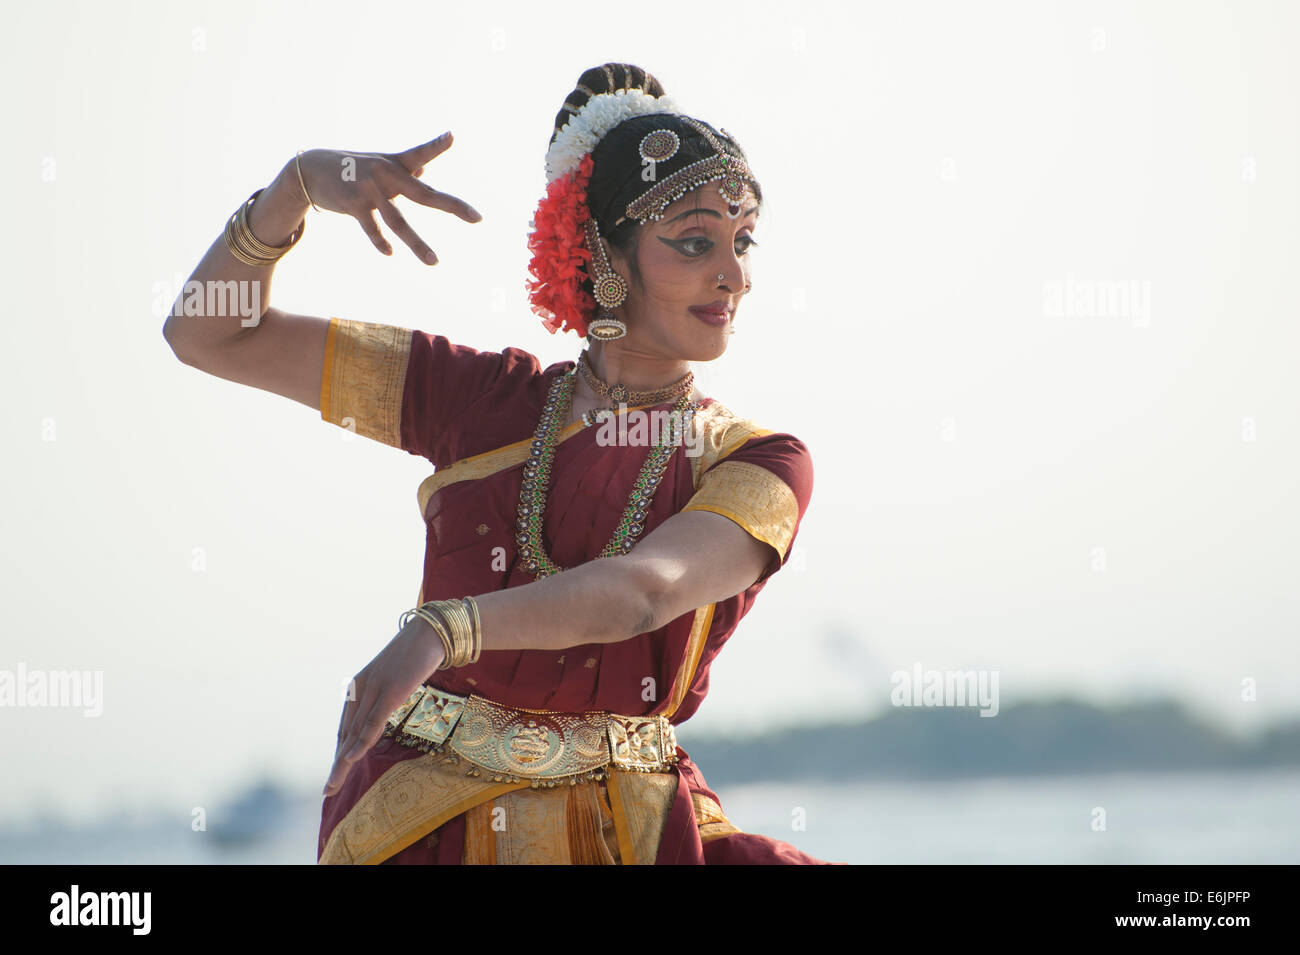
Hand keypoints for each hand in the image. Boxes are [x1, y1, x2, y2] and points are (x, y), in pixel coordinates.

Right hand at [296, 133, 481, 264]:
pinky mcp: (353, 204)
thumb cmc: (351, 168)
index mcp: (394, 164)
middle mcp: (385, 174)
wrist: (309, 170)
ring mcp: (369, 189)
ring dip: (417, 244)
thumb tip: (424, 170)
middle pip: (425, 194)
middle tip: (477, 218)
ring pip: (399, 221)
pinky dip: (379, 240)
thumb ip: (404, 170)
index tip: (452, 136)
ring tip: (435, 262)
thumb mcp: (379, 166)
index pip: (420, 154)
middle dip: (453, 207)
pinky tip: (390, 253)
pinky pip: (371, 226)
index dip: (436, 145)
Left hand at [323, 618, 445, 796]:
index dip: (341, 750)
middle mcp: (361, 688)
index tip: (337, 771)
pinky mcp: (390, 690)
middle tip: (328, 789)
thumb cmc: (416, 653)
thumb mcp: (395, 676)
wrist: (430, 632)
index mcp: (360, 685)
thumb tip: (384, 710)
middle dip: (337, 763)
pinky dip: (362, 741)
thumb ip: (385, 694)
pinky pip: (373, 721)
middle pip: (347, 733)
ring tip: (334, 784)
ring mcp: (375, 689)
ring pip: (356, 732)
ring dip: (343, 761)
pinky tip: (352, 758)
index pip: (347, 724)